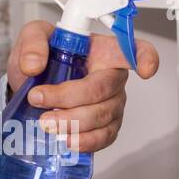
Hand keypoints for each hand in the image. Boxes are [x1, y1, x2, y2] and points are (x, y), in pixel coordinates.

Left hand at [6, 21, 159, 152]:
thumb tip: (33, 64)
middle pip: (104, 89)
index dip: (145, 58)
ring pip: (102, 116)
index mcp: (103, 51)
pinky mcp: (105, 127)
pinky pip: (104, 138)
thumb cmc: (44, 58)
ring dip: (72, 122)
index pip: (133, 50)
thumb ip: (33, 43)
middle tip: (39, 98)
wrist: (32, 87)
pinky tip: (66, 139)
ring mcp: (112, 104)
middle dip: (70, 98)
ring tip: (45, 122)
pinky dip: (84, 141)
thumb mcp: (33, 37)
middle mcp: (112, 78)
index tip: (146, 69)